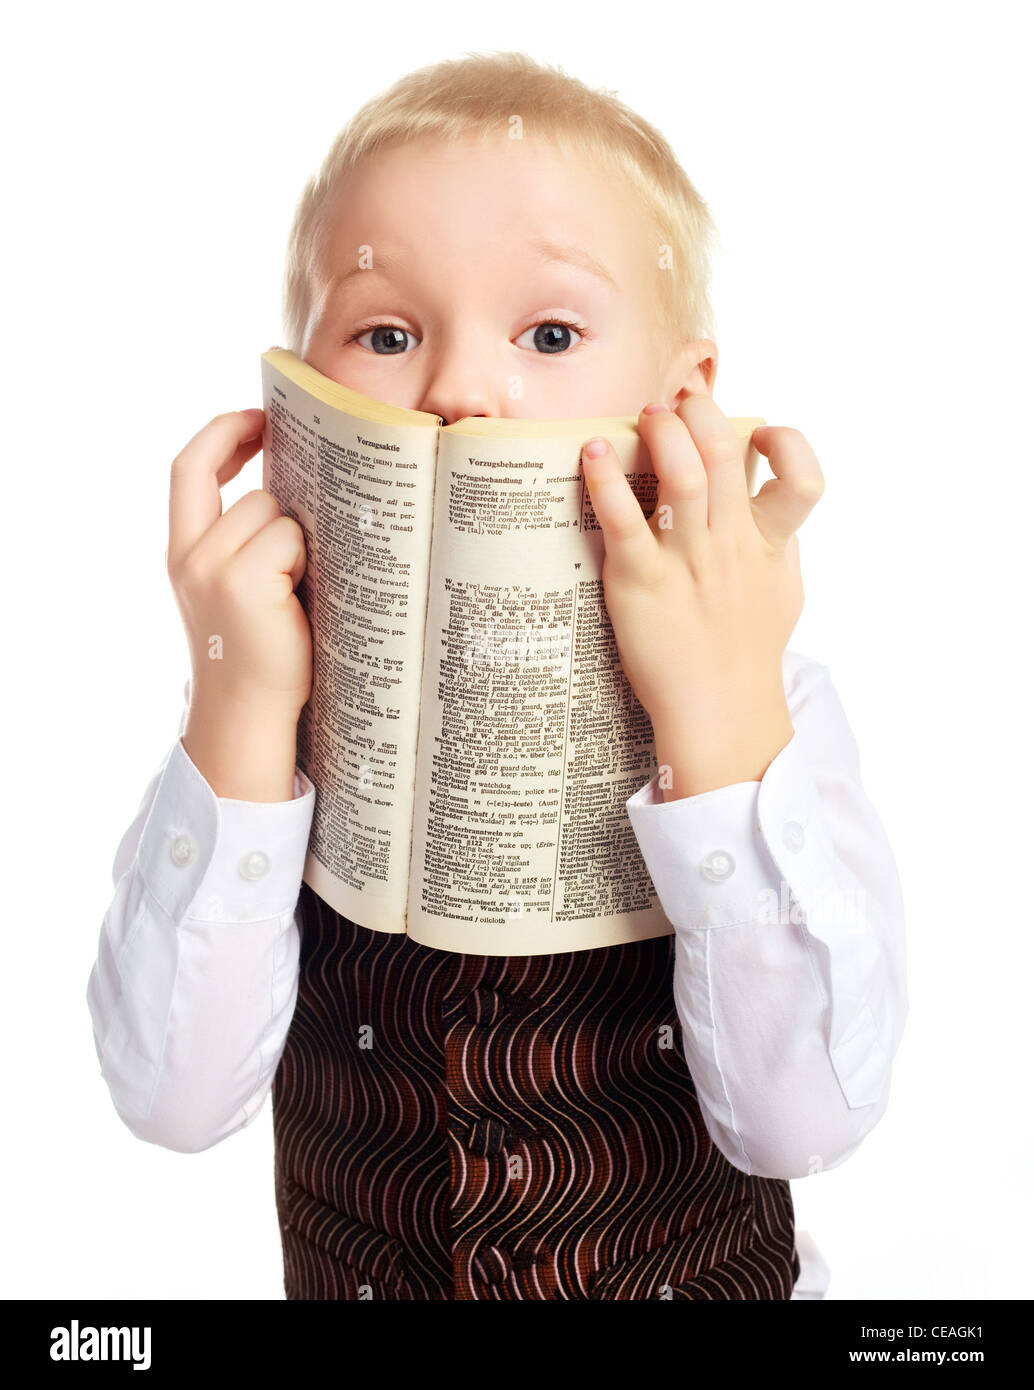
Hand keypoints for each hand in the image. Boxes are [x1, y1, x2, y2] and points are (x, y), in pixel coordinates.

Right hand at [166, 410, 311, 718]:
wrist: (248, 712)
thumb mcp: (234, 586)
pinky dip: (303, 564)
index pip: (188, 467)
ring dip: (298, 546)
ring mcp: (213, 567)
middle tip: (303, 555)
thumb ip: (242, 540)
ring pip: (276, 515)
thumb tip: (290, 488)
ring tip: (294, 595)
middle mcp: (189, 555)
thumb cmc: (259, 653)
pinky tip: (298, 602)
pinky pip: (290, 540)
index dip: (221, 431)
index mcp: (182, 551)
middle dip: (288, 519)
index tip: (256, 420)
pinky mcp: (243, 581)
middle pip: (253, 495)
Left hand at [579, 395, 823, 793]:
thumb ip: (779, 542)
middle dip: (700, 412)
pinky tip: (589, 454)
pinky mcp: (643, 581)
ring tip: (645, 416)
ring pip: (682, 473)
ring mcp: (689, 560)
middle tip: (676, 403)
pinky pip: (623, 518)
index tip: (757, 429)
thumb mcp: (782, 591)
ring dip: (661, 431)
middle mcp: (733, 543)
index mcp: (771, 543)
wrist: (721, 712)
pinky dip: (604, 479)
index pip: (802, 475)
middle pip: (725, 452)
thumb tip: (772, 504)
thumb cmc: (748, 652)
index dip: (784, 440)